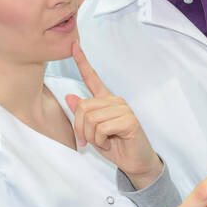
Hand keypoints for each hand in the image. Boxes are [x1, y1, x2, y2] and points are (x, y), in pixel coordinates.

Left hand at [64, 39, 160, 186]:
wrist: (136, 162)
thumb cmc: (116, 147)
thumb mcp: (93, 131)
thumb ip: (82, 115)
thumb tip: (69, 97)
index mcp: (106, 101)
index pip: (92, 78)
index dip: (82, 61)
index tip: (74, 44)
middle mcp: (116, 101)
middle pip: (83, 107)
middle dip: (80, 128)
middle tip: (87, 140)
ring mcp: (124, 109)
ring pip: (91, 119)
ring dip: (91, 136)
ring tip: (102, 142)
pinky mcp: (129, 120)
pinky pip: (101, 128)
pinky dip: (100, 140)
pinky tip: (111, 143)